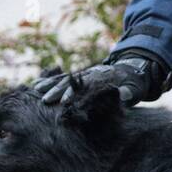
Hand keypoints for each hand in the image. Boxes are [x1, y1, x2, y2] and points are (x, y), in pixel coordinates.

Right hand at [35, 50, 169, 107]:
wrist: (131, 69)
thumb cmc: (134, 83)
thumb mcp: (135, 88)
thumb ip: (129, 92)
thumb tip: (123, 94)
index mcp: (101, 79)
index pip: (84, 87)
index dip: (74, 94)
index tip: (63, 102)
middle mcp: (89, 74)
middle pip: (70, 82)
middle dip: (57, 91)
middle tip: (44, 101)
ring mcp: (83, 74)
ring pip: (63, 79)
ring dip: (50, 85)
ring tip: (36, 91)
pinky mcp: (79, 76)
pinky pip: (62, 78)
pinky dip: (49, 80)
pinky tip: (37, 85)